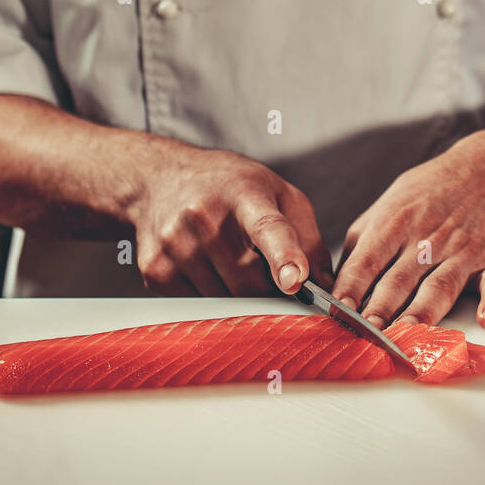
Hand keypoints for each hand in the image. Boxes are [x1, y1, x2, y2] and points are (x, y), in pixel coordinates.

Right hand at [128, 137, 332, 297]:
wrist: (158, 179)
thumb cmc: (227, 185)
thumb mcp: (276, 192)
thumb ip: (308, 238)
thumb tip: (328, 287)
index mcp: (244, 193)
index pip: (267, 228)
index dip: (284, 256)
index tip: (294, 280)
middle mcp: (204, 217)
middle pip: (251, 281)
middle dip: (267, 288)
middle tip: (264, 269)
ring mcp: (175, 245)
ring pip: (225, 300)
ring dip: (237, 294)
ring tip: (227, 259)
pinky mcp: (156, 271)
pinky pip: (197, 306)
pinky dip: (210, 296)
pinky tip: (204, 266)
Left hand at [331, 129, 484, 330]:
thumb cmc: (434, 190)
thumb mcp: (390, 202)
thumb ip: (363, 241)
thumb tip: (337, 282)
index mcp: (396, 224)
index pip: (366, 261)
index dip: (350, 288)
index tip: (336, 313)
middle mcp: (428, 238)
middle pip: (399, 279)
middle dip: (381, 309)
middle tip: (366, 336)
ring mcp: (464, 249)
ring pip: (440, 285)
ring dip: (424, 312)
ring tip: (409, 334)